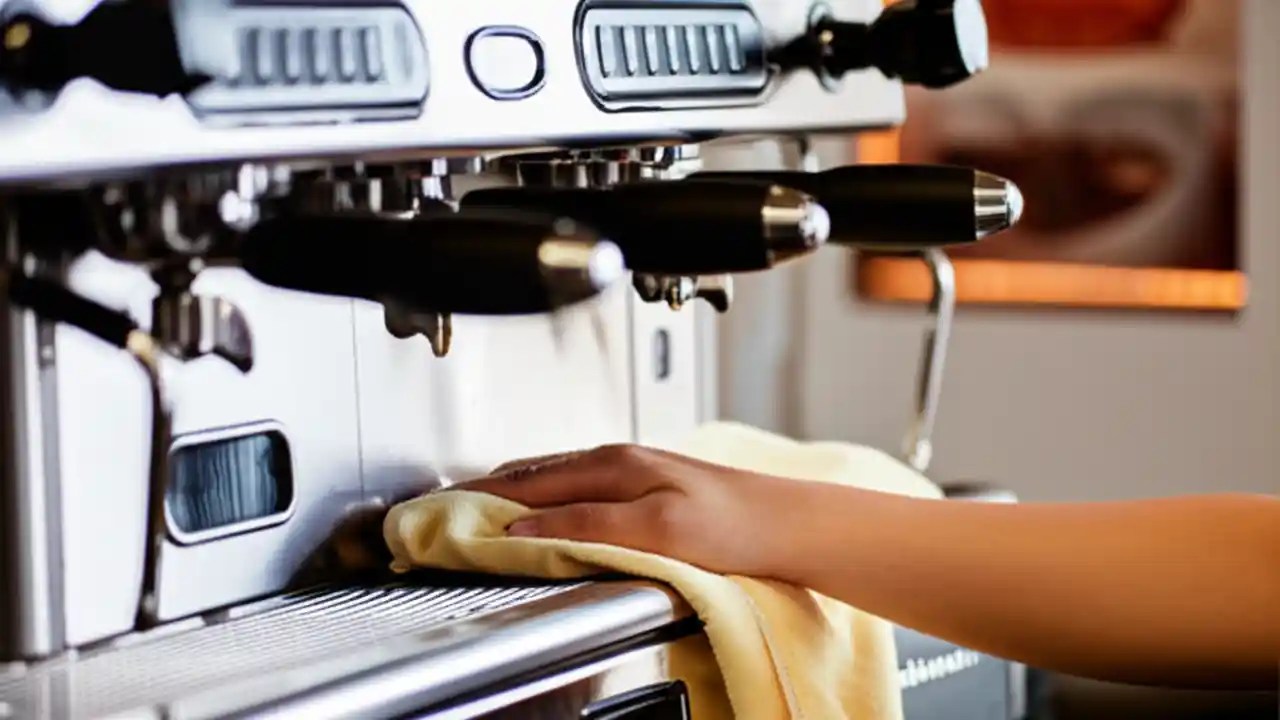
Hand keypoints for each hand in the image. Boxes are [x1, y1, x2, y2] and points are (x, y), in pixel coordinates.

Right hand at [464, 444, 813, 578]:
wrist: (786, 525)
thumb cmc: (732, 523)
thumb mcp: (655, 527)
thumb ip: (588, 523)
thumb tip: (527, 525)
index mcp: (613, 464)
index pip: (529, 480)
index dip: (483, 494)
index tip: (445, 508)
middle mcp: (616, 459)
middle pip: (534, 472)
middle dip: (487, 488)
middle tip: (447, 509)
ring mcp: (629, 470)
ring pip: (552, 476)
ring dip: (514, 491)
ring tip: (480, 509)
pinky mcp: (642, 486)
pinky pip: (574, 486)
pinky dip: (544, 497)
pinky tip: (542, 510)